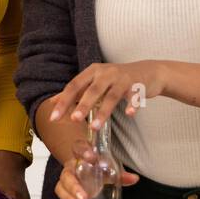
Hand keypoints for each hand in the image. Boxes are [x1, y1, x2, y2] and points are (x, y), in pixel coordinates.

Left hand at [48, 61, 163, 132]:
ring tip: (95, 127)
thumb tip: (52, 102)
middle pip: (92, 90)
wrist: (147, 72)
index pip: (74, 86)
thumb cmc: (116, 79)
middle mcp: (106, 73)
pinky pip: (134, 96)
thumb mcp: (95, 81)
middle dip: (83, 105)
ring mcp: (122, 79)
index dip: (63, 101)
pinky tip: (129, 114)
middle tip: (74, 120)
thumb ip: (76, 92)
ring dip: (103, 112)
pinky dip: (132, 105)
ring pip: (111, 96)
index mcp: (92, 72)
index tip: (54, 117)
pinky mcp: (137, 85)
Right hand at [56, 138, 138, 198]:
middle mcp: (70, 169)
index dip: (84, 152)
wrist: (84, 165)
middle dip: (74, 186)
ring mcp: (67, 183)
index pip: (79, 149)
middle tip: (84, 196)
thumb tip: (134, 179)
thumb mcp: (109, 168)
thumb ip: (120, 174)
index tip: (92, 157)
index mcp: (80, 157)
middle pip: (67, 176)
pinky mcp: (68, 196)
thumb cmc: (97, 167)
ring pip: (61, 189)